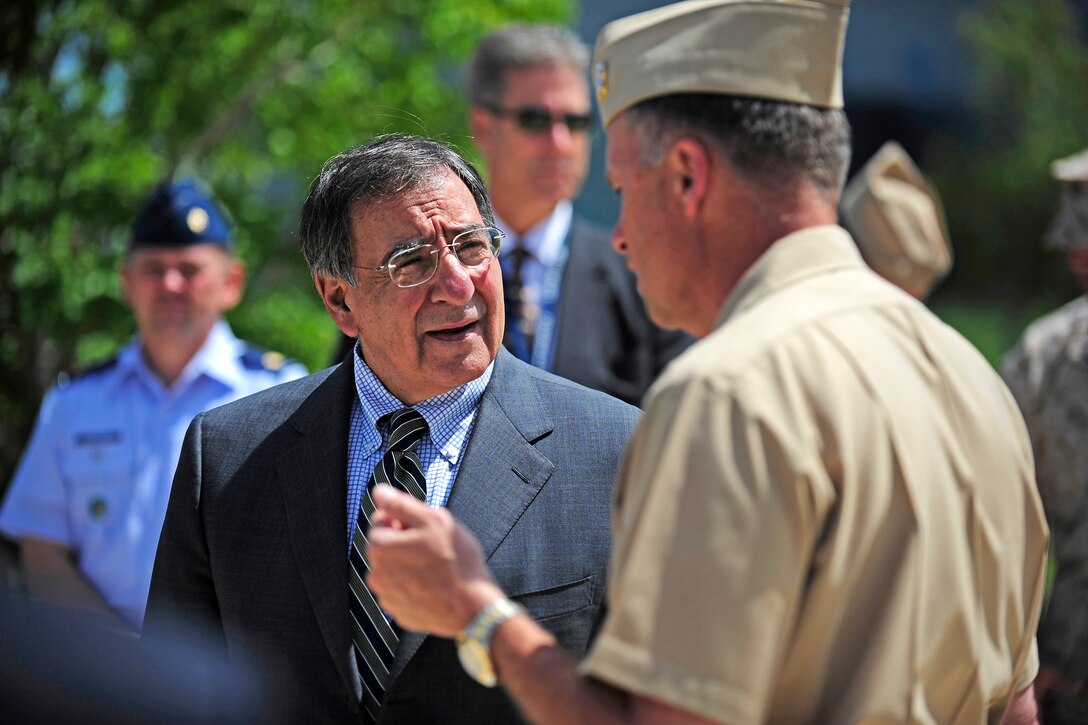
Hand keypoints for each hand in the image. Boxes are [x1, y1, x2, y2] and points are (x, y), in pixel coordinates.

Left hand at [366, 485, 506, 637]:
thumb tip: (379, 492)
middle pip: (386, 546)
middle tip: (434, 547)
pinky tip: (435, 586)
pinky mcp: (399, 613)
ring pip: (394, 570)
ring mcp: (386, 596)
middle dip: (405, 542)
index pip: (381, 520)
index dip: (404, 519)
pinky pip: (402, 592)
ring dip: (409, 565)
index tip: (424, 528)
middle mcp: (375, 574)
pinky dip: (414, 587)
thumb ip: (402, 504)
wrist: (473, 607)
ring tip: (436, 568)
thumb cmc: (457, 561)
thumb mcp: (434, 520)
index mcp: (379, 547)